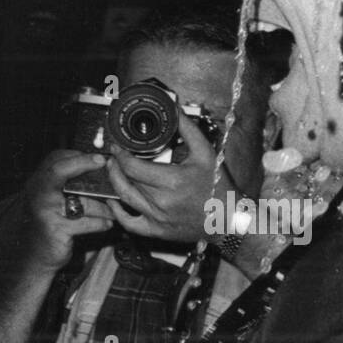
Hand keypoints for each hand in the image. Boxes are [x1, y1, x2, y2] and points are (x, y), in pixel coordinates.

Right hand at [19, 150, 114, 271]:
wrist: (34, 252)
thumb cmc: (49, 221)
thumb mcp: (51, 197)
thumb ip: (66, 182)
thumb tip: (96, 166)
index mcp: (39, 182)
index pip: (55, 159)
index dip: (78, 156)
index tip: (98, 157)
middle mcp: (39, 193)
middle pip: (59, 171)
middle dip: (83, 164)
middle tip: (104, 164)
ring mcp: (46, 211)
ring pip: (82, 202)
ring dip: (103, 206)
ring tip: (113, 209)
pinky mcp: (56, 230)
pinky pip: (86, 223)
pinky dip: (100, 223)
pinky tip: (106, 224)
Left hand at [103, 111, 233, 244]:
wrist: (229, 219)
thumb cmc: (218, 186)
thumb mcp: (205, 153)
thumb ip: (188, 130)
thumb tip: (174, 111)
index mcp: (172, 181)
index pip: (133, 166)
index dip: (120, 155)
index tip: (117, 146)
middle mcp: (162, 201)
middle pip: (128, 180)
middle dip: (117, 165)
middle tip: (115, 154)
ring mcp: (159, 218)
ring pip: (125, 198)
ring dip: (115, 182)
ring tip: (113, 170)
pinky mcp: (158, 231)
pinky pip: (130, 224)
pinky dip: (117, 213)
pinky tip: (112, 202)